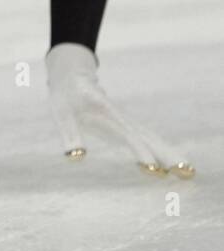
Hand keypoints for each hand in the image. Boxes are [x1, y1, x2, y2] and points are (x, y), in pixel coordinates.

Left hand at [46, 43, 192, 177]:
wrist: (72, 77)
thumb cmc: (66, 96)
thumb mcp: (62, 114)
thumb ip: (70, 134)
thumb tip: (76, 156)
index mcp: (109, 115)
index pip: (130, 137)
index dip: (142, 153)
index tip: (154, 170)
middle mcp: (122, 119)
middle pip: (150, 138)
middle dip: (168, 154)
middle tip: (187, 173)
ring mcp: (126, 122)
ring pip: (152, 137)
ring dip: (170, 152)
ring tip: (188, 171)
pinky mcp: (125, 125)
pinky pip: (147, 137)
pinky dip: (160, 148)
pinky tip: (170, 161)